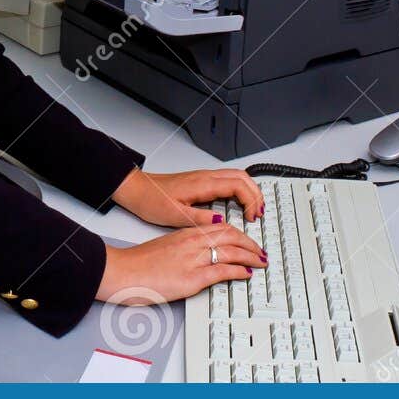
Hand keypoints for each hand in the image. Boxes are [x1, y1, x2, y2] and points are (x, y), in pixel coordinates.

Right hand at [96, 225, 267, 303]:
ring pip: (232, 251)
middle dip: (251, 244)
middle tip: (261, 252)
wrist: (123, 271)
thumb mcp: (165, 248)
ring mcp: (193, 259)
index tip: (248, 241)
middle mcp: (192, 243)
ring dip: (251, 256)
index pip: (221, 227)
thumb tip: (199, 256)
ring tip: (260, 262)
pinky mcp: (192, 278)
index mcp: (186, 234)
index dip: (240, 234)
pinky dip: (239, 271)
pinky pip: (223, 271)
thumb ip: (184, 248)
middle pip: (231, 236)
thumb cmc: (139, 263)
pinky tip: (246, 274)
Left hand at [111, 167, 264, 228]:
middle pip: (243, 177)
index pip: (238, 185)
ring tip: (254, 210)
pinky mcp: (201, 182)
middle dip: (256, 194)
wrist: (138, 189)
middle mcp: (206, 177)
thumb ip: (199, 218)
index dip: (251, 201)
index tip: (253, 217)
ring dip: (249, 191)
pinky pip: (228, 181)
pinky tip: (238, 204)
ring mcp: (205, 178)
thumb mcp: (175, 215)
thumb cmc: (152, 200)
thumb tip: (221, 221)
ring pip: (237, 177)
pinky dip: (240, 191)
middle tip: (259, 214)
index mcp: (203, 184)